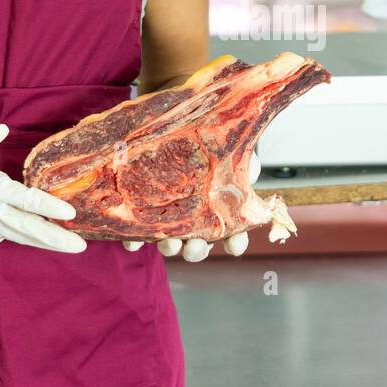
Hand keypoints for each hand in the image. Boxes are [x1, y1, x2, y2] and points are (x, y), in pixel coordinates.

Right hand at [0, 123, 85, 252]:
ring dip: (43, 242)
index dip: (51, 207)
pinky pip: (4, 236)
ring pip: (19, 237)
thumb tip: (3, 128)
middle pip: (30, 230)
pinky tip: (35, 237)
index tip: (71, 213)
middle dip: (57, 239)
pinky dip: (22, 238)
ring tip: (66, 245)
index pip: (28, 202)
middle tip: (81, 245)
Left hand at [121, 150, 261, 260]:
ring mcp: (172, 221)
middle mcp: (195, 223)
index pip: (234, 235)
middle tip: (193, 249)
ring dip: (170, 248)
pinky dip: (136, 241)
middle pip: (199, 246)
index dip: (236, 243)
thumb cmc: (210, 147)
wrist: (178, 135)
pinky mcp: (146, 215)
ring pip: (172, 243)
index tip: (234, 247)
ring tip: (167, 244)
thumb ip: (240, 163)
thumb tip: (254, 167)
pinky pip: (140, 233)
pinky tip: (132, 243)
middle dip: (196, 250)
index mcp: (219, 212)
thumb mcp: (229, 153)